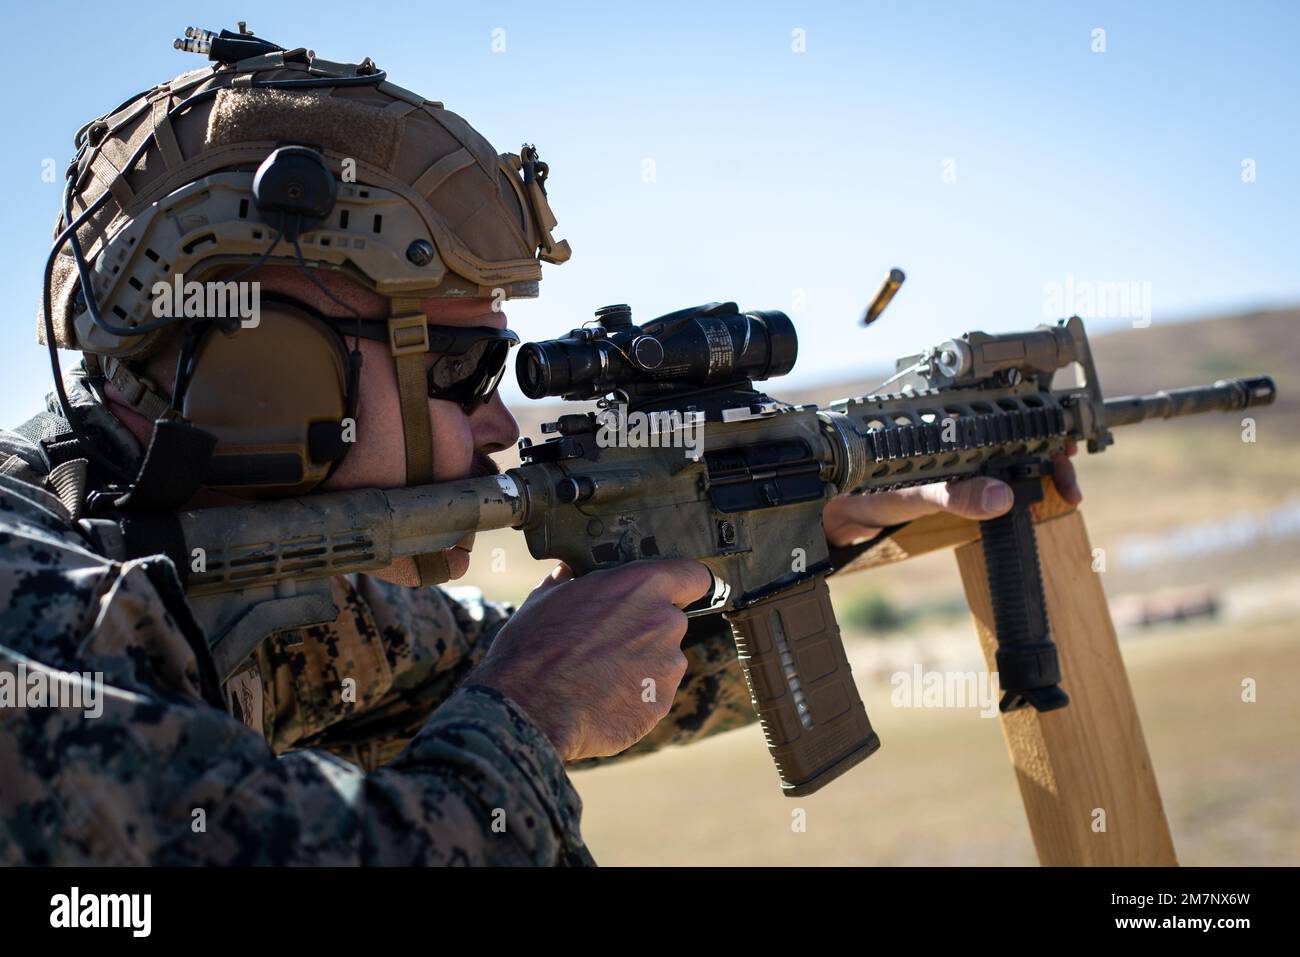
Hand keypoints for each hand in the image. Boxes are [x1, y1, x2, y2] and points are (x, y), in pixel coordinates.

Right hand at [467, 559, 711, 761]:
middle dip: (645, 629)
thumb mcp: (545, 599)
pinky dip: (634, 695)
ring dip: (640, 664)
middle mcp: (666, 622)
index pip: (693, 575)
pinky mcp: (662, 703)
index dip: (684, 583)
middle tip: (607, 642)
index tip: (674, 591)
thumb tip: (568, 573)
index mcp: (643, 586)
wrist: (530, 709)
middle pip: (671, 620)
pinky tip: (601, 700)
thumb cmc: (534, 648)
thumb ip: (570, 581)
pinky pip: (653, 693)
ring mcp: (668, 666)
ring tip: (598, 676)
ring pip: (662, 659)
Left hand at [822, 440, 1082, 547]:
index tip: (1065, 444)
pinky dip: (1023, 478)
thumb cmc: (864, 490)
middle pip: (1016, 423)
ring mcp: (956, 446)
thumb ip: (954, 495)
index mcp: (943, 417)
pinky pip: (999, 466)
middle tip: (1069, 478)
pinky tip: (1037, 490)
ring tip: (1063, 488)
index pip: (1004, 403)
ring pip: (1011, 445)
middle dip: (1049, 445)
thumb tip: (1000, 496)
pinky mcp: (955, 467)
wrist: (837, 509)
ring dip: (1040, 464)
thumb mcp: (912, 493)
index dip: (1041, 420)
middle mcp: (952, 425)